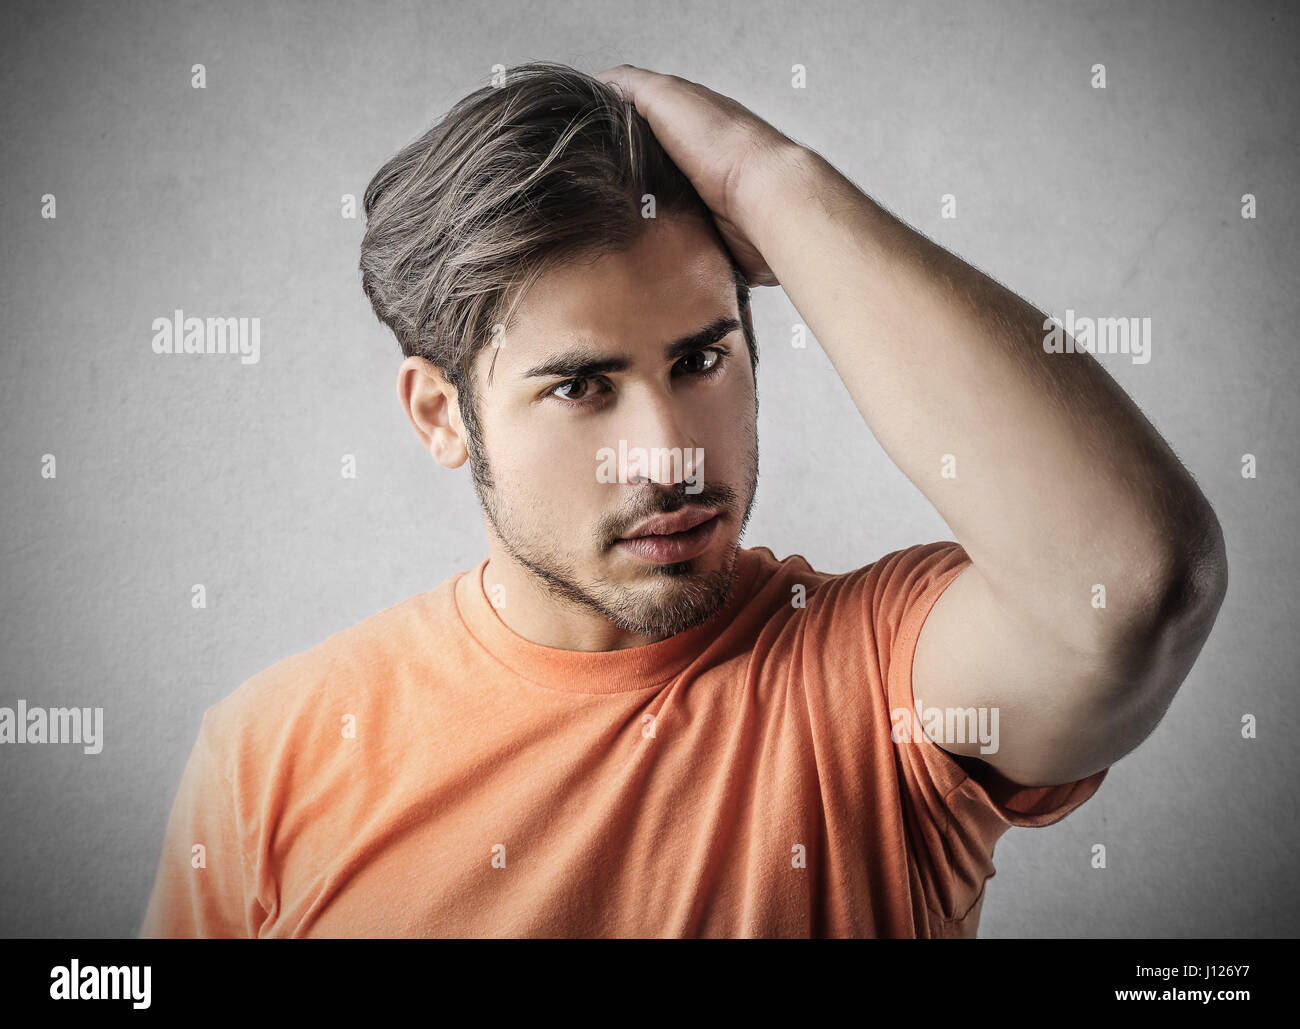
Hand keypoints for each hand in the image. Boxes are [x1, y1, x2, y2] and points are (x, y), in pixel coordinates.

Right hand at [594, 65, 799, 286]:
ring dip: (636, 214)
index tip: (584, 145)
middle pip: (643, 169)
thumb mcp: (668, 95)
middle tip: (593, 189)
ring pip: (654, 207)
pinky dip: (657, 240)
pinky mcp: (708, 234)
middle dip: (618, 180)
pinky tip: (640, 240)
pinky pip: (673, 239)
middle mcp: (696, 160)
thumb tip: (601, 81)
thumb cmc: (723, 144)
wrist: (763, 200)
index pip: (639, 125)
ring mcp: (703, 199)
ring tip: (610, 218)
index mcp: (688, 123)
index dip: (611, 132)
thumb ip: (634, 85)